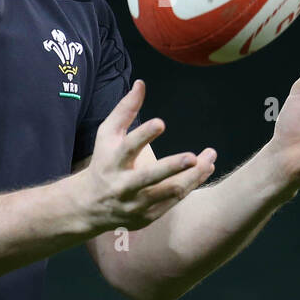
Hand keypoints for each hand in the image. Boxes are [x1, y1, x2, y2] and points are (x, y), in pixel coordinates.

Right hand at [79, 80, 216, 230]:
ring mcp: (136, 203)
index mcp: (113, 161)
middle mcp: (124, 184)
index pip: (129, 147)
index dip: (143, 135)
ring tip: (210, 159)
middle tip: (192, 157)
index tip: (160, 122)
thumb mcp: (107, 134)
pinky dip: (191, 185)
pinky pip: (174, 201)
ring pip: (168, 191)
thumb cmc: (104, 161)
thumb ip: (125, 109)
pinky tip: (205, 170)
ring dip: (192, 176)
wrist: (90, 205)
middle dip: (171, 167)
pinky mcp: (147, 216)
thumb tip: (141, 83)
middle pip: (149, 177)